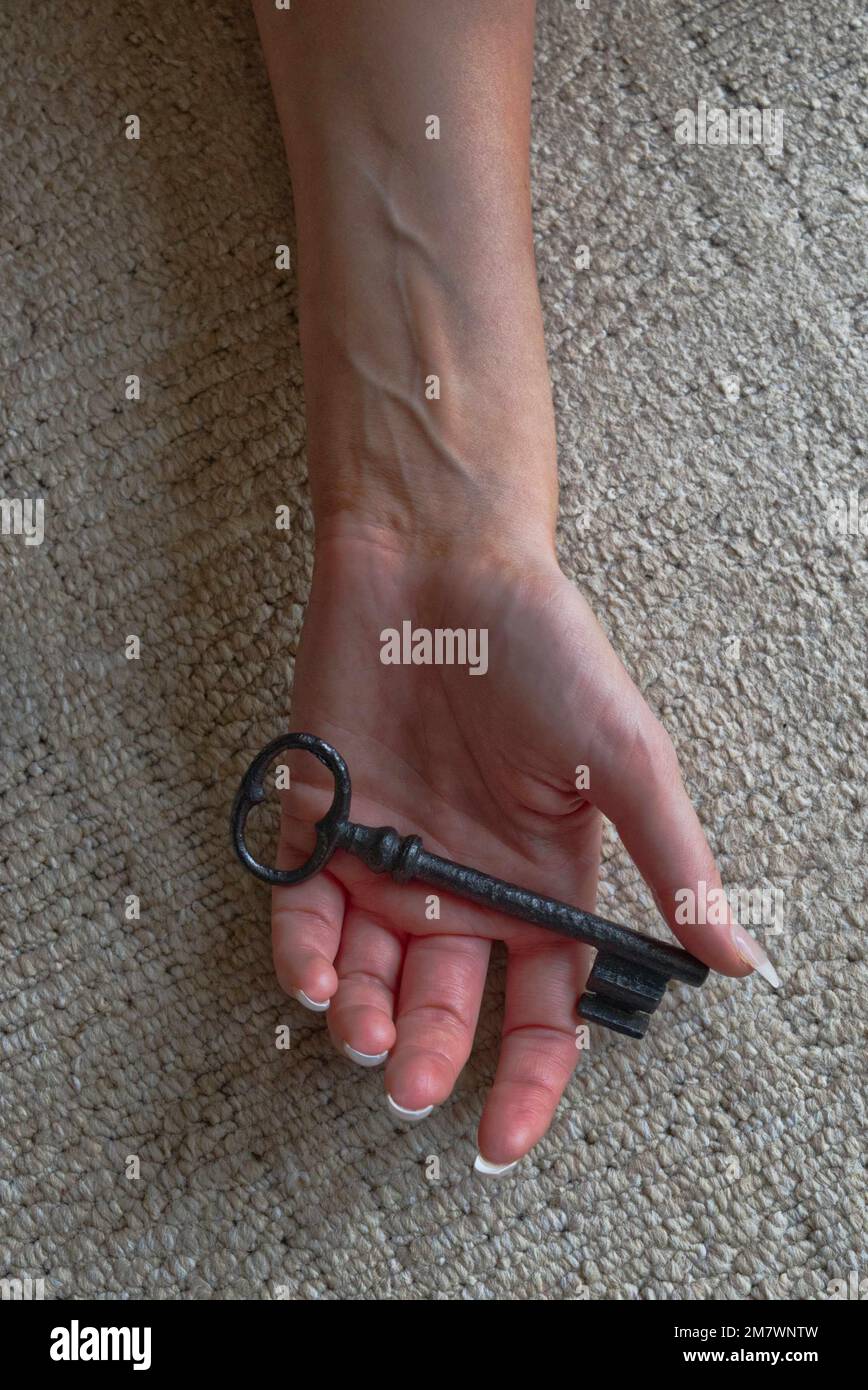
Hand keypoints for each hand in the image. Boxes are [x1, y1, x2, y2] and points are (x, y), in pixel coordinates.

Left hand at [270, 526, 766, 1171]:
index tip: (503, 1140)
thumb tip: (742, 962)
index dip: (530, 1079)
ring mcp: (389, 853)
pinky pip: (302, 911)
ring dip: (361, 1019)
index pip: (545, 1006)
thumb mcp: (624, 759)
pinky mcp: (321, 819)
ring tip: (361, 1034)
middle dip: (431, 1056)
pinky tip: (313, 978)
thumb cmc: (543, 648)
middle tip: (414, 1087)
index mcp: (546, 878)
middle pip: (449, 1003)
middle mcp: (468, 880)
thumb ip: (674, 863)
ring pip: (370, 973)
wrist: (437, 559)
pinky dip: (302, 954)